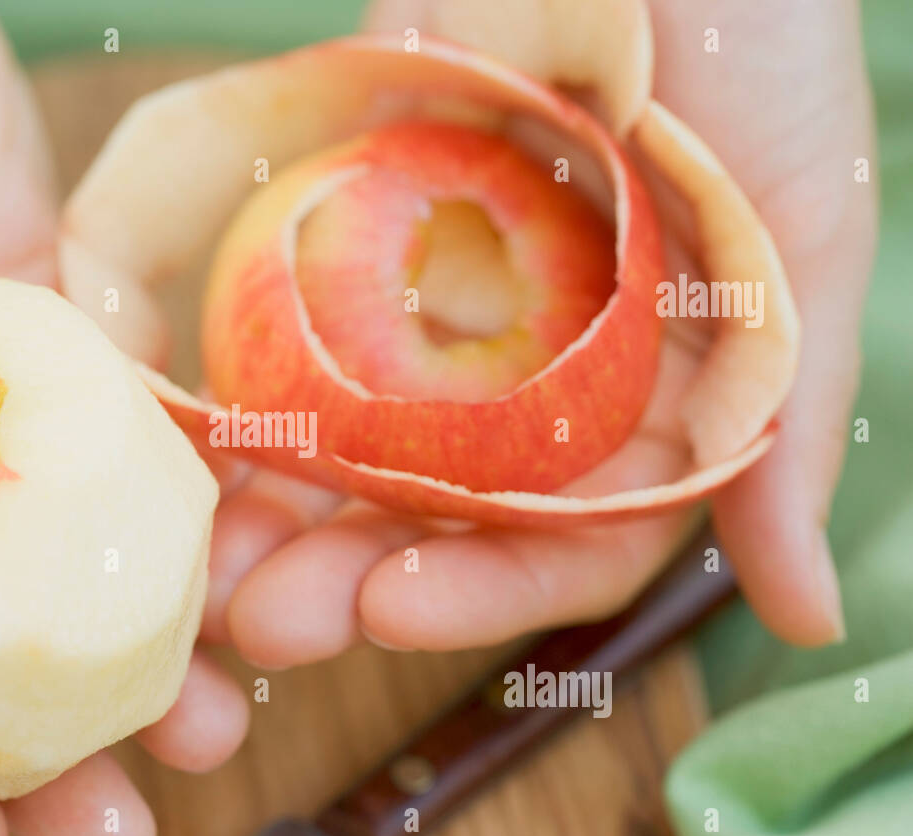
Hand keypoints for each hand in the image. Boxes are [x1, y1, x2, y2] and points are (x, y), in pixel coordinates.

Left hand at [204, 0, 876, 664]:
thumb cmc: (767, 56)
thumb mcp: (801, 241)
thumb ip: (785, 425)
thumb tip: (811, 616)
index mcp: (634, 407)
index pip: (556, 543)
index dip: (479, 588)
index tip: (390, 608)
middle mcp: (527, 378)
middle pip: (430, 512)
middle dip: (343, 571)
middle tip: (259, 618)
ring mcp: (439, 307)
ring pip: (348, 438)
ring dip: (273, 503)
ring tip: (201, 557)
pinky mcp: (367, 227)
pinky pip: (295, 316)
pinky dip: (243, 375)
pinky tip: (185, 426)